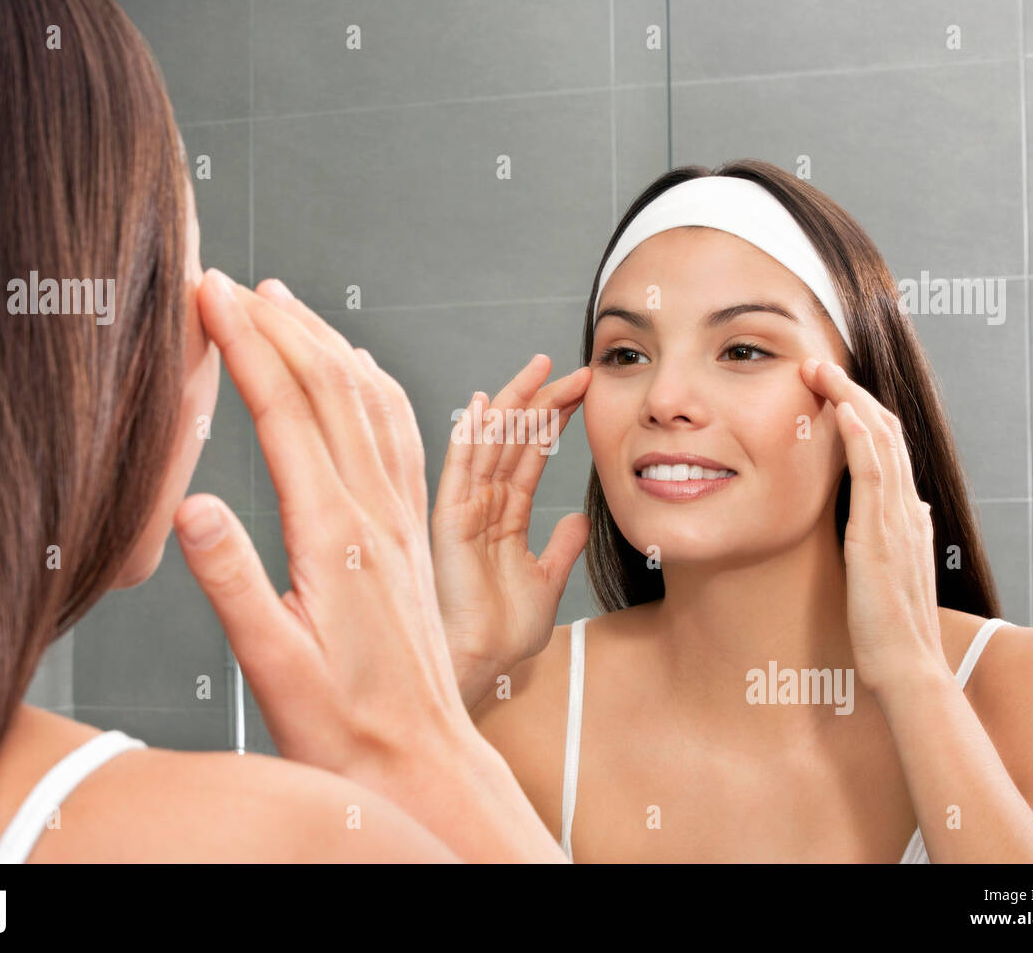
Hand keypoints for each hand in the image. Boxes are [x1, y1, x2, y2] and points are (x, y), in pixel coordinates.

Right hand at [175, 269, 465, 779]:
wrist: (417, 753)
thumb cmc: (343, 722)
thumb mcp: (271, 663)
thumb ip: (234, 581)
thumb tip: (191, 505)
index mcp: (334, 535)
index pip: (285, 412)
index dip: (245, 344)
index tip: (211, 294)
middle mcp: (375, 512)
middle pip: (330, 388)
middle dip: (280, 323)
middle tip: (233, 281)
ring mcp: (400, 517)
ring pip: (371, 402)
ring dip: (327, 342)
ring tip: (287, 303)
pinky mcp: (409, 531)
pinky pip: (402, 435)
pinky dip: (375, 386)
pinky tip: (359, 372)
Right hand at [431, 354, 590, 706]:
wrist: (480, 663)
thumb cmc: (501, 633)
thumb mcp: (545, 583)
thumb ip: (560, 549)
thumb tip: (579, 521)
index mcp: (504, 517)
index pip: (531, 455)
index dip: (556, 420)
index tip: (582, 391)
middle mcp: (483, 506)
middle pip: (515, 439)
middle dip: (544, 400)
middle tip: (575, 369)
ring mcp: (465, 510)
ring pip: (491, 443)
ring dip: (517, 404)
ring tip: (542, 369)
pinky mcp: (450, 521)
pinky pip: (460, 469)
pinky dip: (470, 435)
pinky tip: (484, 404)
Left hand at [800, 357, 946, 695]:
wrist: (908, 669)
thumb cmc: (891, 629)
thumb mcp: (895, 570)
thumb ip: (901, 532)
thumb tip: (908, 503)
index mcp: (905, 517)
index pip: (886, 448)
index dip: (860, 413)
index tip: (830, 389)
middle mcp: (905, 510)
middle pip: (884, 431)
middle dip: (851, 392)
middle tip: (818, 364)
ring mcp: (897, 519)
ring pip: (880, 439)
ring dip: (850, 397)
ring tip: (821, 369)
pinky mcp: (881, 534)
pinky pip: (874, 470)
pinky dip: (859, 433)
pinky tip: (842, 407)